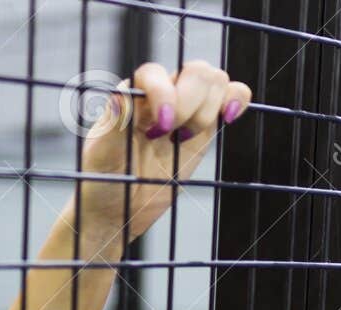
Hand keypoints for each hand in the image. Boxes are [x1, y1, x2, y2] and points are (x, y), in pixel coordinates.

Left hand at [72, 60, 251, 246]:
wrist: (121, 206)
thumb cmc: (104, 181)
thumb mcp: (103, 157)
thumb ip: (115, 125)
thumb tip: (120, 95)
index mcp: (131, 96)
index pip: (154, 73)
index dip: (164, 94)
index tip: (161, 128)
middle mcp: (160, 94)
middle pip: (194, 71)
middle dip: (190, 104)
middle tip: (172, 137)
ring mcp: (186, 106)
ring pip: (215, 80)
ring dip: (207, 110)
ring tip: (183, 140)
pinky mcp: (205, 124)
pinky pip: (233, 94)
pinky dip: (238, 99)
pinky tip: (228, 118)